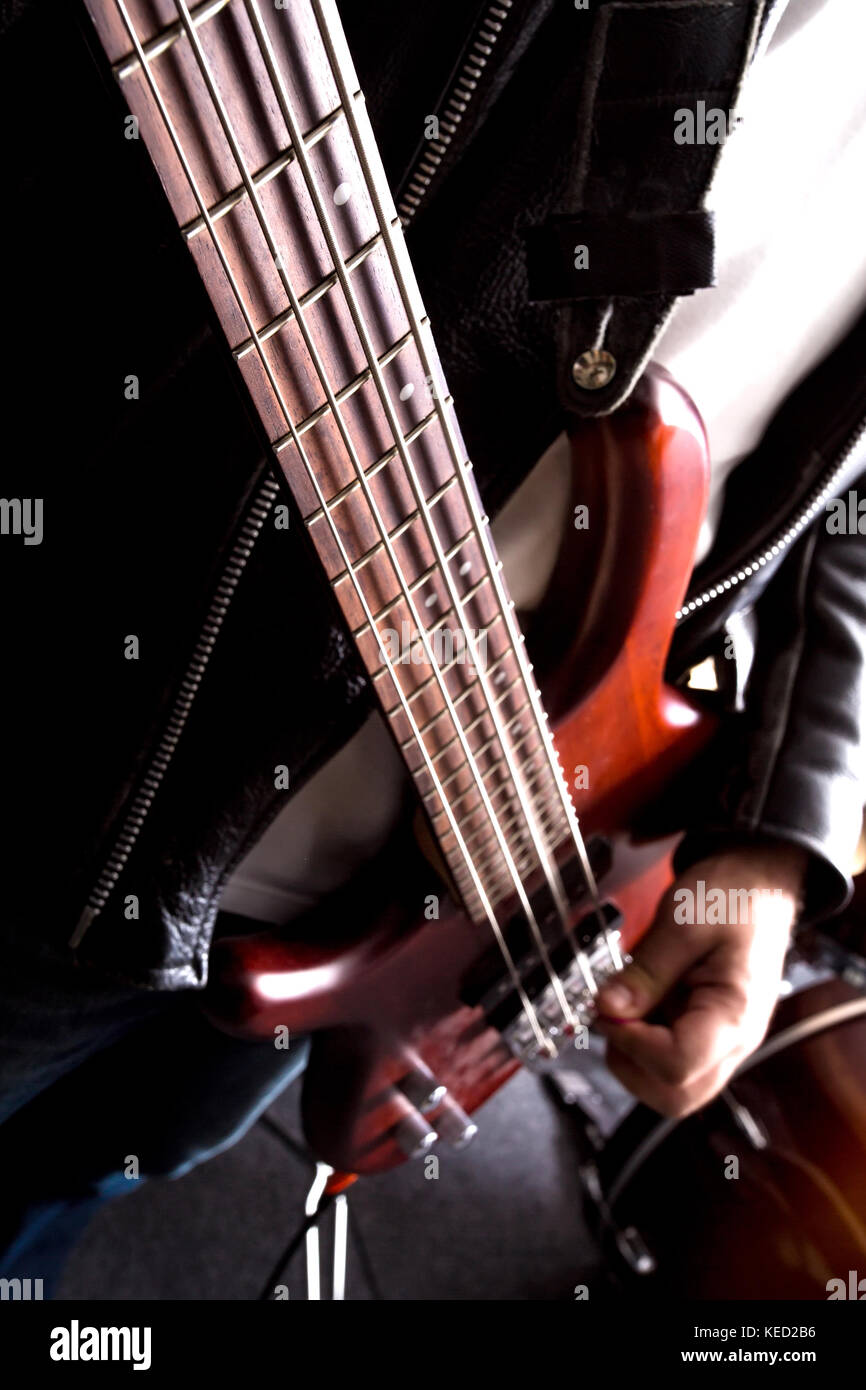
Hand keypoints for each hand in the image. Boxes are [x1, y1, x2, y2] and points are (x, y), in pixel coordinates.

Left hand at [594, 843, 808, 1116]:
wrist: (758, 880)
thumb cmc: (731, 894)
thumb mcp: (682, 921)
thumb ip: (646, 972)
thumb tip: (607, 1008)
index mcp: (735, 1015)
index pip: (677, 1065)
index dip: (631, 1041)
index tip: (610, 1006)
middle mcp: (734, 1042)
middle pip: (675, 1097)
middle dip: (630, 1064)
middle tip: (614, 1014)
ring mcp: (722, 1043)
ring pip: (671, 1090)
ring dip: (634, 1058)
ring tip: (630, 1005)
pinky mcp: (707, 1035)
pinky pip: (671, 1064)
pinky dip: (644, 1046)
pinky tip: (643, 1004)